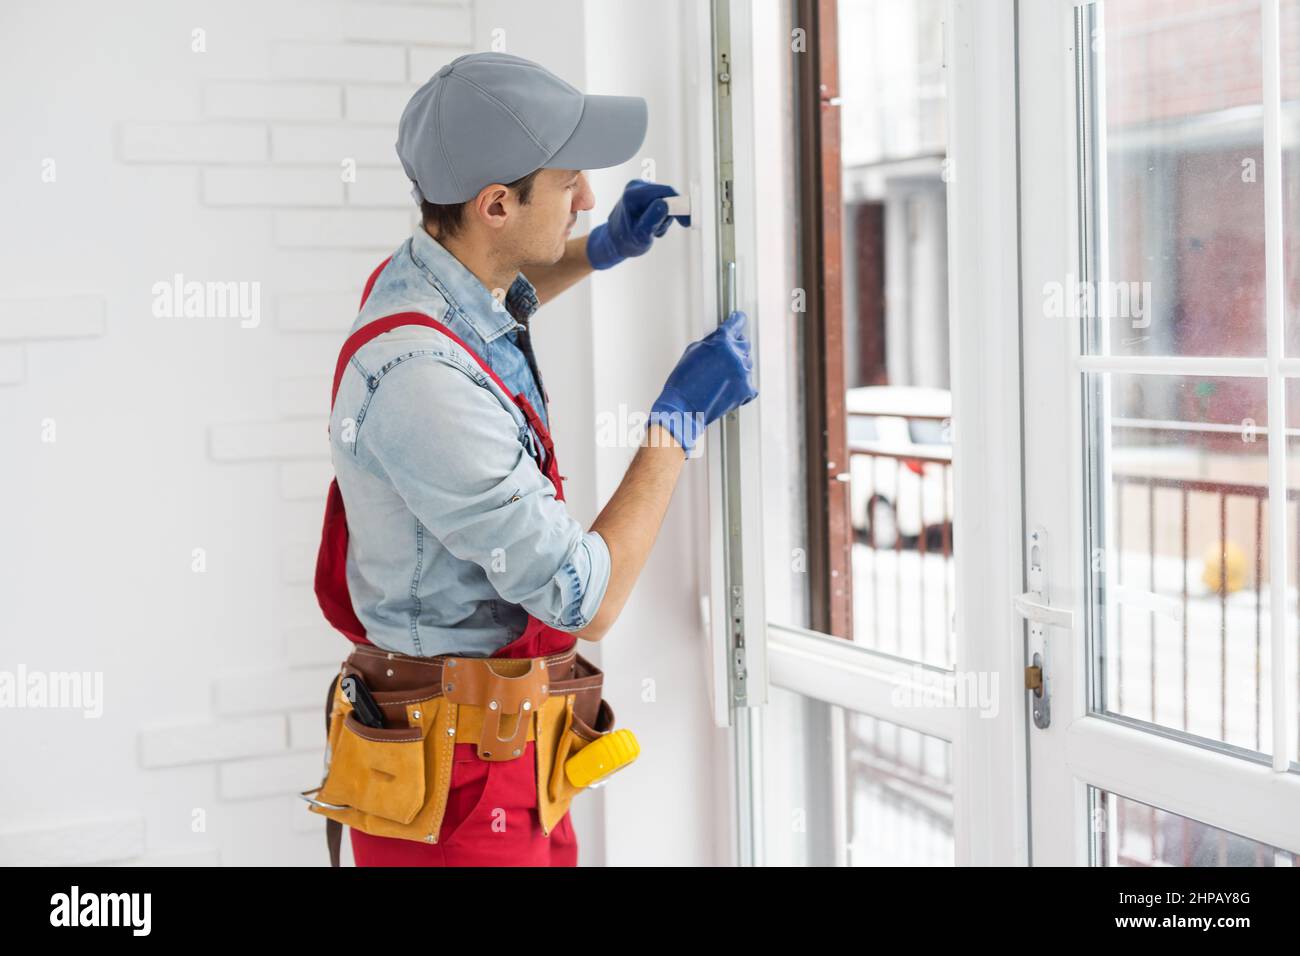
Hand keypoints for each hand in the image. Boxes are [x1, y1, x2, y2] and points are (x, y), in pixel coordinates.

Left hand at [586, 179, 689, 270]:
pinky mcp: (644, 193)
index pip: (664, 192)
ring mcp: (639, 188)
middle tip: (660, 231)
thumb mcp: (640, 235)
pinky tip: (651, 224)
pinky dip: (660, 215)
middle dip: (668, 214)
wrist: (614, 241)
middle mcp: (635, 187)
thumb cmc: (625, 240)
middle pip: (666, 194)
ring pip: (665, 199)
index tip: (687, 221)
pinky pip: (661, 201)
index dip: (679, 205)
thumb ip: (652, 219)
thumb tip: (665, 204)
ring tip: (652, 229)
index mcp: (632, 195)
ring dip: (664, 217)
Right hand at [647, 310, 757, 457]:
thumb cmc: (683, 382)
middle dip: (735, 347)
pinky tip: (728, 387)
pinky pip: (750, 383)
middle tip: (724, 355)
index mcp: (722, 342)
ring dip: (737, 367)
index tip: (740, 318)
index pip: (735, 325)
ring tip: (720, 377)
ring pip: (747, 364)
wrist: (684, 409)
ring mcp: (742, 374)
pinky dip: (741, 385)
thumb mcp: (692, 352)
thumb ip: (711, 341)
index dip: (738, 320)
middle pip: (744, 344)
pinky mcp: (746, 391)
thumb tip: (721, 336)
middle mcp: (735, 356)